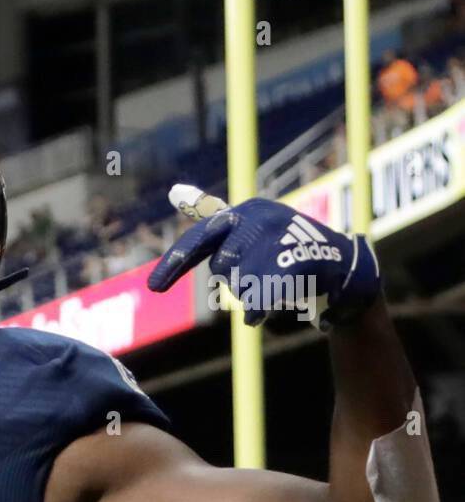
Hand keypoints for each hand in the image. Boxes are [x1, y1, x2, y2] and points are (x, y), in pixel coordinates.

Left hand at [148, 185, 380, 328]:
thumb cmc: (289, 254)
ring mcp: (279, 239)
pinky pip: (261, 300)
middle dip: (240, 282)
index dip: (175, 264)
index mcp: (246, 212)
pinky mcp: (297, 262)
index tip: (153, 288)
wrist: (347, 270)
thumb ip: (213, 220)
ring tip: (280, 286)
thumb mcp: (250, 232)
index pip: (200, 239)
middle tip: (265, 276)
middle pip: (223, 270)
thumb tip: (176, 191)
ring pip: (241, 288)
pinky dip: (263, 310)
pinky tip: (274, 308)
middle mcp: (260, 220)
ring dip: (256, 297)